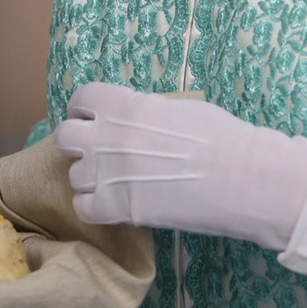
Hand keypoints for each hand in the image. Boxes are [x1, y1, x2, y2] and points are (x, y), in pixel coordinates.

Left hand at [53, 83, 306, 274]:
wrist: (241, 176)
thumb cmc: (223, 137)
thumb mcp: (180, 109)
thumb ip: (146, 113)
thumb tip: (138, 121)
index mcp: (126, 105)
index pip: (82, 99)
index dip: (84, 111)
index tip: (92, 120)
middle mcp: (108, 136)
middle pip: (65, 137)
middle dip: (78, 144)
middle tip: (99, 153)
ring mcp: (108, 173)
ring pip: (74, 176)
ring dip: (91, 179)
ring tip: (116, 184)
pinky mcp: (116, 208)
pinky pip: (83, 207)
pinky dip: (95, 208)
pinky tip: (115, 206)